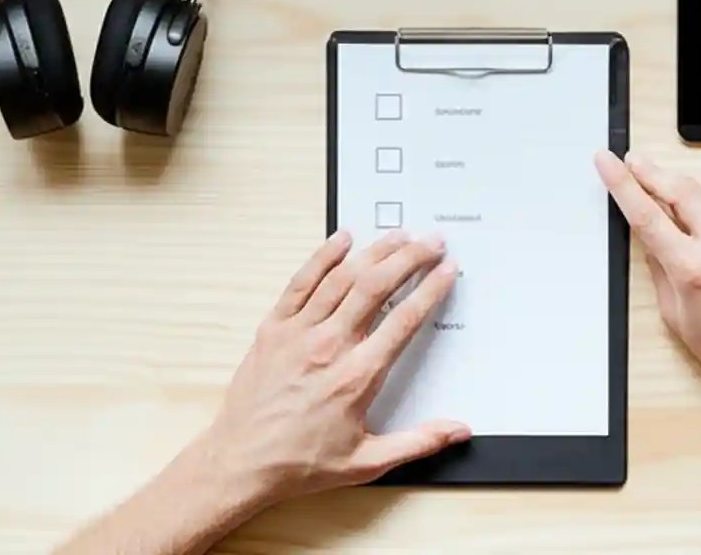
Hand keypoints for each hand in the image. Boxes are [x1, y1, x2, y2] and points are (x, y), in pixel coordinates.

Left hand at [200, 229, 468, 506]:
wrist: (241, 463)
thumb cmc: (300, 464)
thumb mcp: (367, 462)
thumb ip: (419, 442)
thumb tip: (459, 430)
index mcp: (357, 377)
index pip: (404, 320)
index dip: (430, 289)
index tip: (447, 270)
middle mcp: (329, 347)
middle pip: (376, 287)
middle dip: (409, 258)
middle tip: (432, 241)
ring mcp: (298, 333)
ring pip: (342, 278)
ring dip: (374, 252)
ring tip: (399, 236)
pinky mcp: (273, 329)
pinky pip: (300, 283)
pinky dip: (322, 257)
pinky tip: (341, 240)